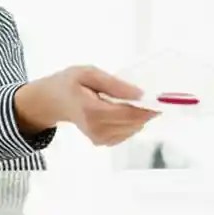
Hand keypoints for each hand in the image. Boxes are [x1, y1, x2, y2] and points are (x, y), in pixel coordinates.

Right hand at [15, 66, 157, 145]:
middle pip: (133, 123)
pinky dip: (129, 122)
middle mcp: (96, 129)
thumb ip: (114, 84)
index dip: (147, 108)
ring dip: (137, 115)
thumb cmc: (70, 83)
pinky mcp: (101, 141)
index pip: (127, 114)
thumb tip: (139, 93)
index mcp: (91, 111)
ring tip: (127, 100)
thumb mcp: (89, 73)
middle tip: (147, 94)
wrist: (53, 101)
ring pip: (132, 129)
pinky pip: (126, 133)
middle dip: (145, 110)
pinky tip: (120, 110)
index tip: (160, 98)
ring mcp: (98, 138)